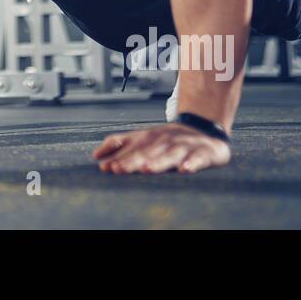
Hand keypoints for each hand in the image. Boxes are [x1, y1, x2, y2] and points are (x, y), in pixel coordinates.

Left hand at [93, 122, 230, 173]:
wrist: (204, 130)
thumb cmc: (167, 140)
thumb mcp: (142, 139)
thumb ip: (119, 145)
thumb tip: (95, 155)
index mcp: (148, 138)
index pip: (131, 149)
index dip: (119, 158)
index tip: (106, 167)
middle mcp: (164, 141)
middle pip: (147, 152)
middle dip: (133, 161)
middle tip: (119, 169)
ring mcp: (183, 146)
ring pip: (170, 154)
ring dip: (158, 162)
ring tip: (147, 169)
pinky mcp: (203, 152)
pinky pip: (198, 158)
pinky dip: (191, 163)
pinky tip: (184, 169)